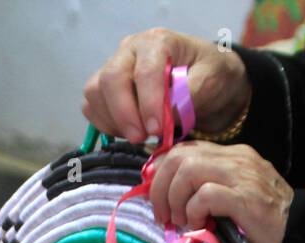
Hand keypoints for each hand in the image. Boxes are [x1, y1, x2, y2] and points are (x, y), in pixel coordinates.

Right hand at [82, 29, 250, 142]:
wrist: (206, 79)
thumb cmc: (211, 75)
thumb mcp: (212, 80)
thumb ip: (189, 96)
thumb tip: (165, 116)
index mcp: (158, 42)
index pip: (144, 71)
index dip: (148, 103)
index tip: (156, 129)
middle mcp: (130, 50)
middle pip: (111, 79)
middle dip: (124, 113)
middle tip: (140, 138)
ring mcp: (114, 66)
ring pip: (95, 93)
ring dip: (113, 121)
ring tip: (139, 136)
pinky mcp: (105, 88)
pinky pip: (92, 107)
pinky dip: (106, 124)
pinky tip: (129, 132)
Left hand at [148, 141, 292, 242]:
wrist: (302, 241)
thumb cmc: (264, 226)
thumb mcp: (234, 200)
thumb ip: (208, 190)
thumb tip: (170, 197)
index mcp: (234, 156)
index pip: (186, 149)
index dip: (162, 171)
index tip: (156, 196)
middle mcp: (238, 159)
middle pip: (180, 156)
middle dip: (161, 187)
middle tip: (163, 215)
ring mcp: (243, 176)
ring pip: (188, 170)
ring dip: (175, 199)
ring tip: (180, 222)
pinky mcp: (247, 199)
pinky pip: (205, 195)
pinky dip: (193, 212)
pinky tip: (198, 227)